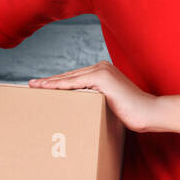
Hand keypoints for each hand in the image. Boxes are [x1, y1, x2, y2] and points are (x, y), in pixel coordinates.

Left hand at [28, 59, 156, 131]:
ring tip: (34, 86)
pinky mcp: (102, 77)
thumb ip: (97, 98)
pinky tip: (46, 89)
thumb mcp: (110, 103)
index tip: (42, 86)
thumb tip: (81, 106)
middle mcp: (102, 67)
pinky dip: (59, 86)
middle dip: (49, 81)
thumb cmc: (132, 112)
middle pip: (69, 75)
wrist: (149, 113)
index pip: (75, 77)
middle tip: (31, 85)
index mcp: (104, 71)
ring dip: (49, 83)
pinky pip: (75, 83)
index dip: (57, 81)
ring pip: (69, 78)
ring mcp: (102, 70)